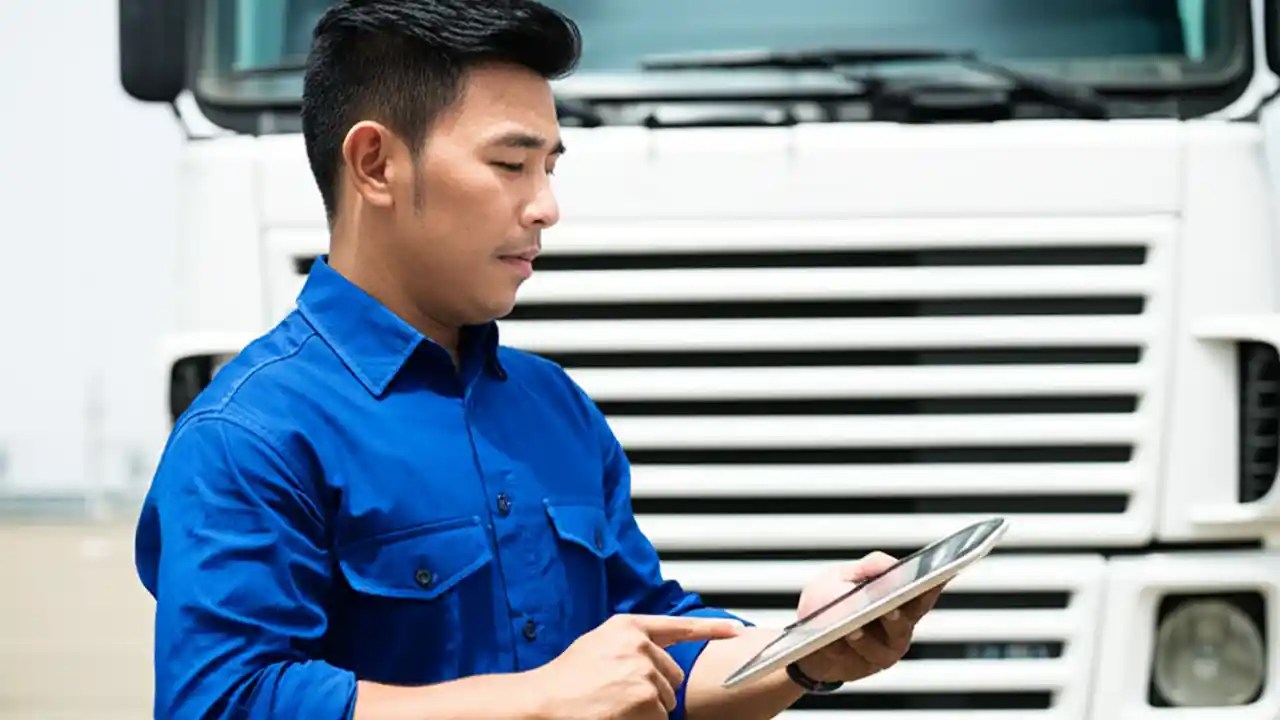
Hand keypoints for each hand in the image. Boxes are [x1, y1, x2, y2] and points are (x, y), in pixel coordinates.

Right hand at [527, 613, 741, 719]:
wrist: (544, 703)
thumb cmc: (564, 681)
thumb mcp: (597, 647)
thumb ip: (629, 647)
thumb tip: (654, 660)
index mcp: (628, 628)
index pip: (679, 626)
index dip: (712, 629)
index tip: (735, 630)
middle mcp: (640, 645)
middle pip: (672, 677)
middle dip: (656, 692)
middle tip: (620, 698)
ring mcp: (644, 672)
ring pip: (665, 702)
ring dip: (647, 711)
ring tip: (613, 707)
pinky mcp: (646, 699)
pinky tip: (617, 717)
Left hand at [792, 553, 942, 683]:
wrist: (803, 636)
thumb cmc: (828, 601)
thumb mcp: (844, 575)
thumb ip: (869, 567)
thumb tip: (892, 564)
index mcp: (899, 605)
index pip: (922, 598)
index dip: (932, 590)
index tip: (937, 580)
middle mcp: (896, 632)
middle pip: (903, 625)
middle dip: (897, 618)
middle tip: (891, 609)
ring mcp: (879, 653)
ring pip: (878, 648)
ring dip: (865, 638)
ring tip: (852, 628)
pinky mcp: (858, 668)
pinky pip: (851, 659)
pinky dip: (840, 649)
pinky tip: (831, 641)